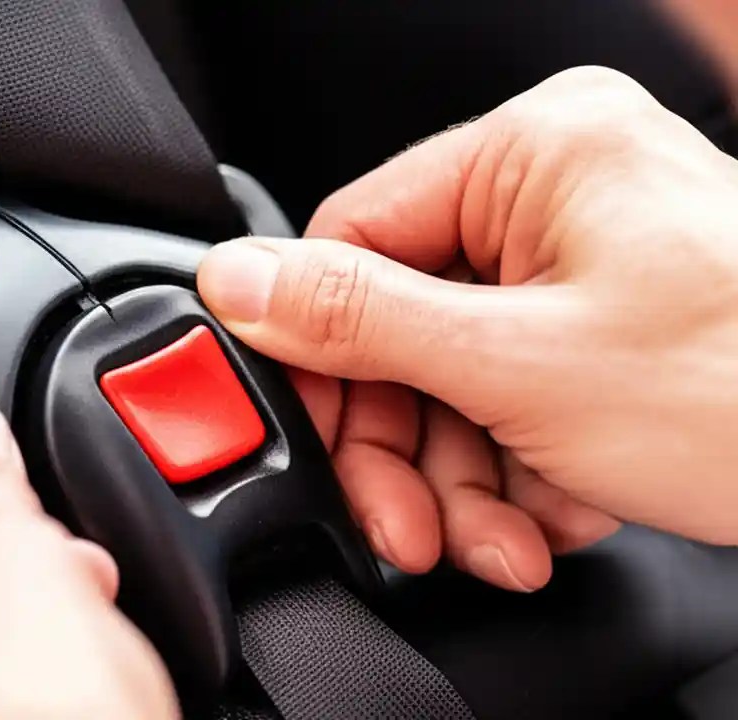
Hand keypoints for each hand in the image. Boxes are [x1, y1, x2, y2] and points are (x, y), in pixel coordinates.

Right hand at [197, 66, 737, 591]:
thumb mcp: (519, 362)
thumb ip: (357, 320)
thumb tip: (234, 282)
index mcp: (531, 152)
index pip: (353, 237)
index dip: (318, 349)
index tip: (306, 428)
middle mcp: (557, 193)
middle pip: (403, 323)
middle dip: (409, 445)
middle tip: (412, 525)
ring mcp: (590, 262)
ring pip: (458, 376)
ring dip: (468, 478)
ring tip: (505, 540)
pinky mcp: (614, 328)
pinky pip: (517, 395)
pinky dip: (524, 469)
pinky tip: (558, 511)